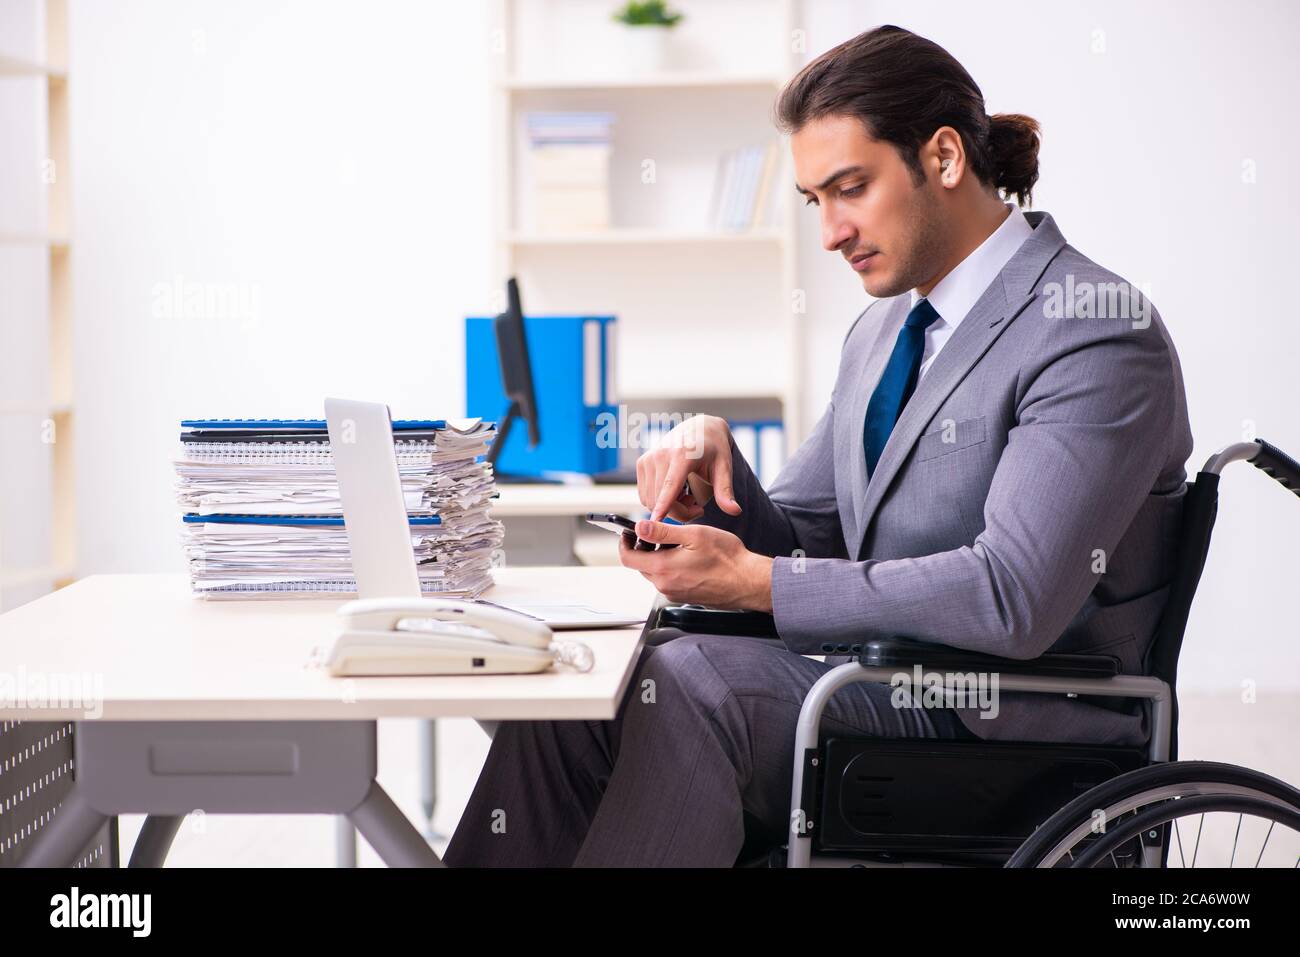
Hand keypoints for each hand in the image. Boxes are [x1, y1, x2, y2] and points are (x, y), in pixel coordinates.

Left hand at [618, 520, 772, 610]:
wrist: (748, 582)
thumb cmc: (727, 558)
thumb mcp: (693, 535)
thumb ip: (662, 532)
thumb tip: (639, 527)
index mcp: (662, 569)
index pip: (628, 558)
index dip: (624, 543)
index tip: (628, 532)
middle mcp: (665, 585)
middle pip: (641, 565)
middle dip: (645, 548)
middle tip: (659, 532)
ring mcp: (675, 593)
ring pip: (656, 572)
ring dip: (660, 557)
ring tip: (680, 543)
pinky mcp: (685, 596)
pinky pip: (670, 580)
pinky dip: (672, 567)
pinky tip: (690, 557)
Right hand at [636, 415, 742, 522]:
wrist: (699, 428)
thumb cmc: (714, 449)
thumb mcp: (724, 468)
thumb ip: (726, 492)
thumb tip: (735, 511)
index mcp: (683, 454)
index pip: (670, 485)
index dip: (663, 505)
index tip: (655, 522)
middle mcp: (661, 454)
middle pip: (661, 499)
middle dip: (680, 512)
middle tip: (698, 508)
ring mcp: (648, 458)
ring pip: (651, 500)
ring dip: (669, 508)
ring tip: (688, 497)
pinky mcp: (642, 463)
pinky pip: (645, 495)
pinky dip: (659, 501)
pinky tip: (676, 492)